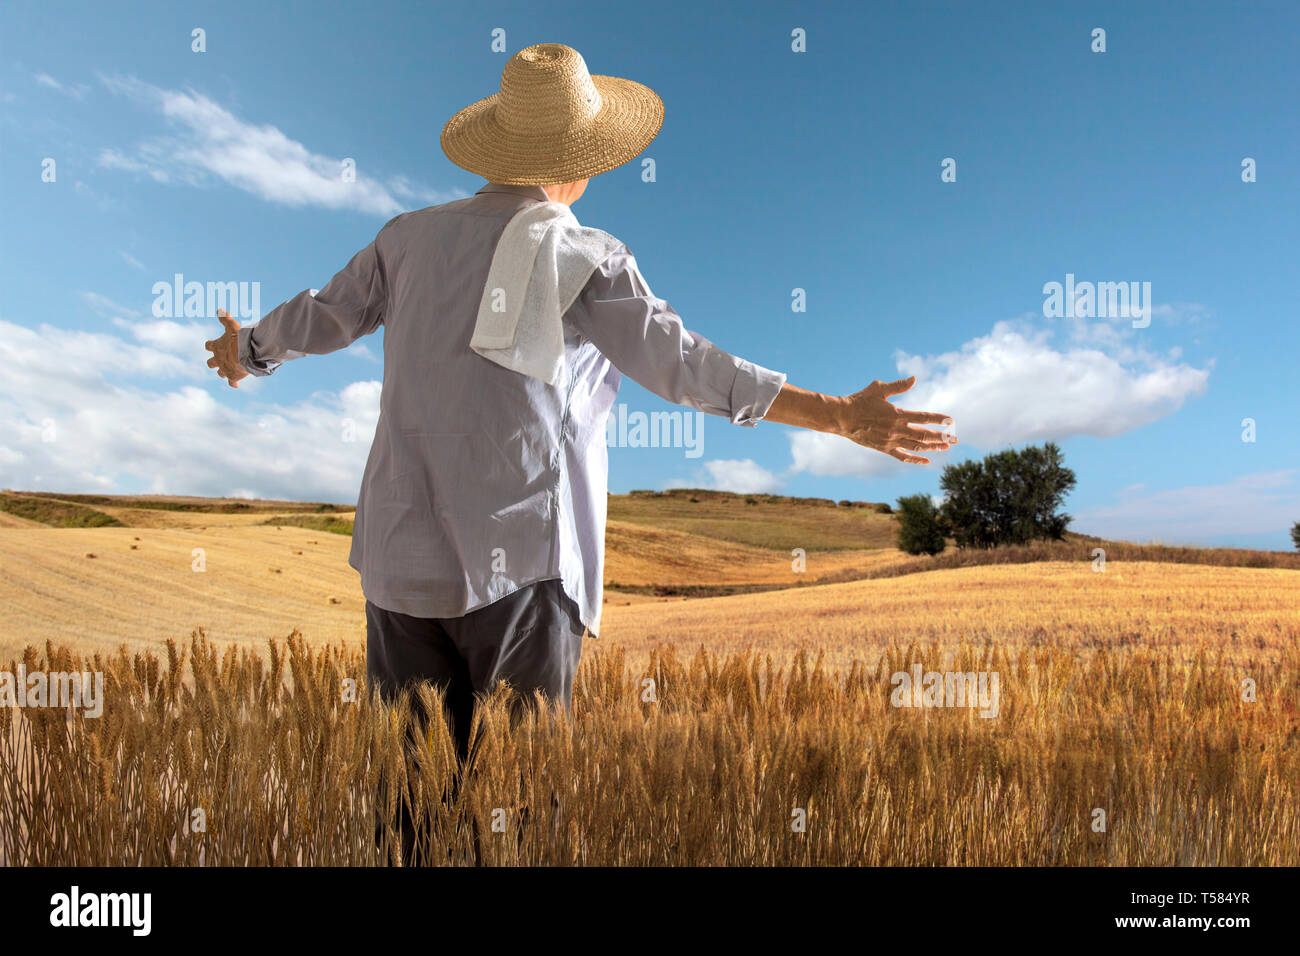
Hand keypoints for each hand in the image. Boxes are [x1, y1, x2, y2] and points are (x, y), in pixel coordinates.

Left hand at [204, 310, 247, 387]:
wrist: (246, 353)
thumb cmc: (238, 339)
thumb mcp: (231, 326)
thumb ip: (225, 319)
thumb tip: (219, 309)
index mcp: (216, 347)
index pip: (208, 346)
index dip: (210, 345)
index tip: (211, 345)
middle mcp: (218, 359)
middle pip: (210, 363)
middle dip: (214, 362)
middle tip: (218, 361)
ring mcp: (225, 369)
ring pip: (220, 373)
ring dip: (223, 372)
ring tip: (228, 372)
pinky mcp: (233, 376)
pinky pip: (231, 382)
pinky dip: (233, 383)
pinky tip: (235, 384)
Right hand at [834, 375, 954, 464]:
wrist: (842, 418)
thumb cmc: (860, 400)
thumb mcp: (879, 389)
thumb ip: (899, 386)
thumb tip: (914, 378)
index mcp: (897, 414)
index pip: (924, 418)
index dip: (939, 419)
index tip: (951, 421)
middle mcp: (896, 430)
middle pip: (925, 435)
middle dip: (942, 437)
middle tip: (955, 439)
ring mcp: (891, 441)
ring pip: (917, 447)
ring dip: (933, 447)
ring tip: (946, 447)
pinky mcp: (884, 449)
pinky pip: (903, 456)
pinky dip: (915, 460)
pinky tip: (926, 461)